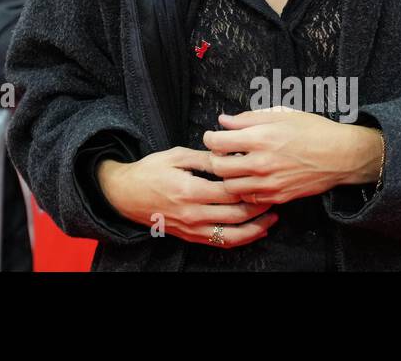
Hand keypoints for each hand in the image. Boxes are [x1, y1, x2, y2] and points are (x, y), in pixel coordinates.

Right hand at [96, 146, 275, 247]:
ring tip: (272, 219)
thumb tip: (230, 156)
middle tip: (275, 196)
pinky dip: (240, 239)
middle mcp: (192, 214)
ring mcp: (192, 229)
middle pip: (235, 215)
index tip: (263, 175)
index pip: (228, 191)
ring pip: (232, 236)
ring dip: (255, 228)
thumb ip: (205, 158)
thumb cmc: (149, 171)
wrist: (125, 195)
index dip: (249, 185)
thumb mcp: (175, 156)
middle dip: (259, 207)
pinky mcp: (191, 237)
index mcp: (189, 190)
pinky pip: (220, 243)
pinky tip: (254, 231)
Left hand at [203, 109, 382, 204]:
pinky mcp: (278, 197)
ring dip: (228, 177)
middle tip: (221, 152)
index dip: (210, 137)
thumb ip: (248, 118)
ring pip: (230, 187)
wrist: (341, 155)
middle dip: (215, 158)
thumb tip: (223, 121)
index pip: (217, 142)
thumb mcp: (280, 114)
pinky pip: (248, 199)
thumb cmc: (312, 130)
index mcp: (260, 138)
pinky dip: (244, 191)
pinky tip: (250, 179)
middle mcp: (262, 163)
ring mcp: (270, 183)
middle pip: (218, 167)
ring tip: (235, 166)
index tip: (213, 136)